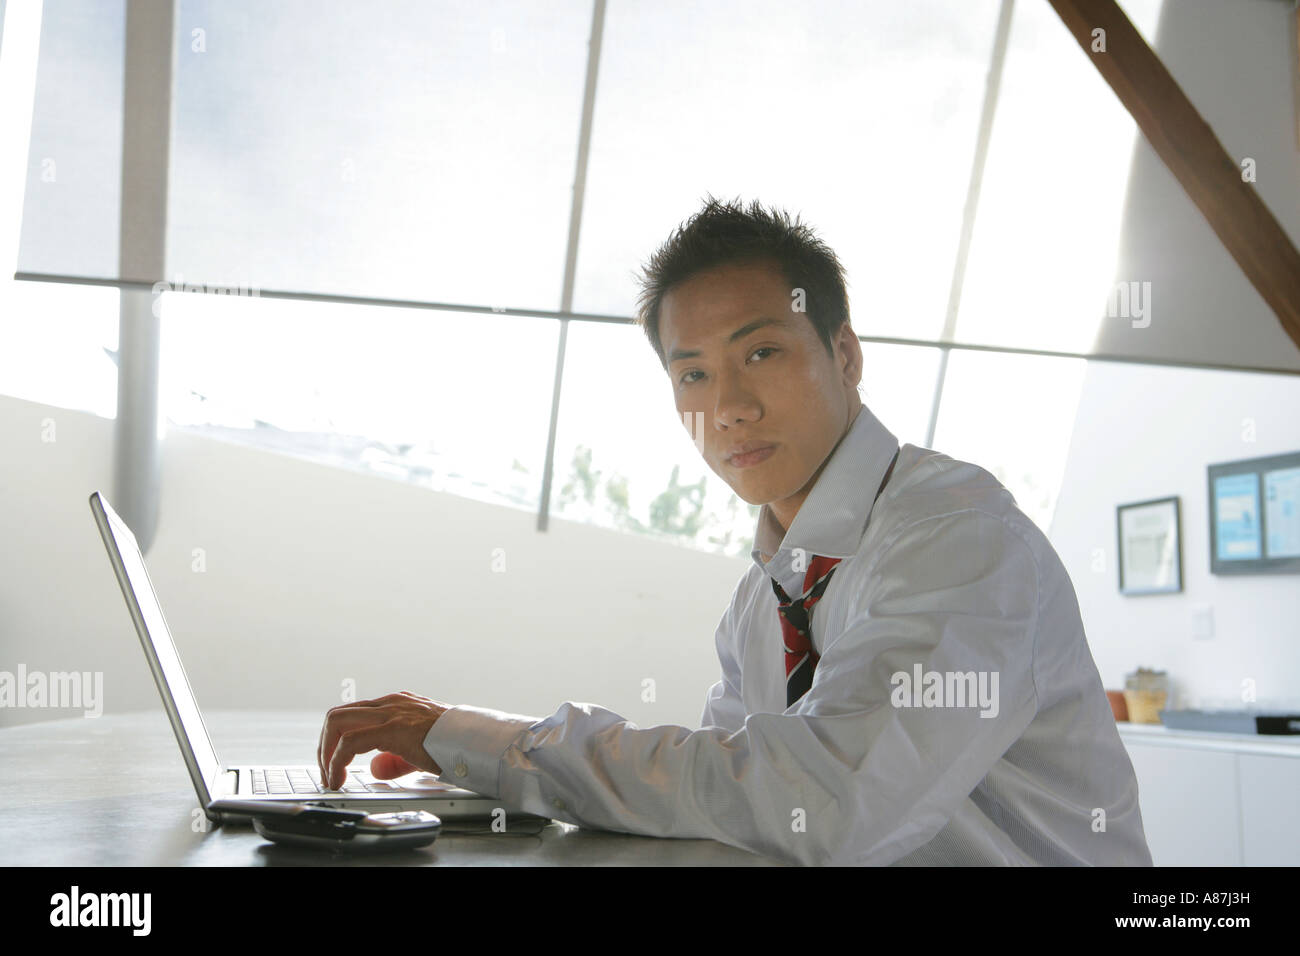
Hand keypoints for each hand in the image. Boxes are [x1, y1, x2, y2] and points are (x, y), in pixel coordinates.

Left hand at [317, 691, 451, 789]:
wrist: (478, 740)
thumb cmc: (456, 744)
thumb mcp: (420, 751)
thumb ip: (395, 759)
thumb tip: (375, 769)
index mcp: (396, 705)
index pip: (352, 715)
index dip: (335, 742)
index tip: (334, 765)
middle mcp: (390, 704)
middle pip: (337, 715)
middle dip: (324, 746)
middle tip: (328, 772)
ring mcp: (391, 712)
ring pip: (337, 721)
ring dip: (325, 753)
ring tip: (331, 777)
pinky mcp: (393, 728)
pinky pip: (350, 741)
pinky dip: (336, 761)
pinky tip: (339, 778)